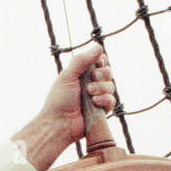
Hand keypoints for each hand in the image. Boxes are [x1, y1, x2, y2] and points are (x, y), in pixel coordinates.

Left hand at [12, 43, 114, 170]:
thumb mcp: (68, 75)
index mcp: (83, 74)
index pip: (100, 61)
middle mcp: (92, 84)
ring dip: (100, 88)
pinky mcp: (102, 110)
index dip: (100, 61)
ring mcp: (98, 97)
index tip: (94, 65)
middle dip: (102, 74)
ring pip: (111, 85)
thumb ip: (82, 60)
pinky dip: (104, 100)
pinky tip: (94, 103)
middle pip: (108, 71)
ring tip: (88, 94)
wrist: (59, 123)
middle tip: (91, 79)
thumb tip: (99, 47)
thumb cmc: (59, 100)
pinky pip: (112, 100)